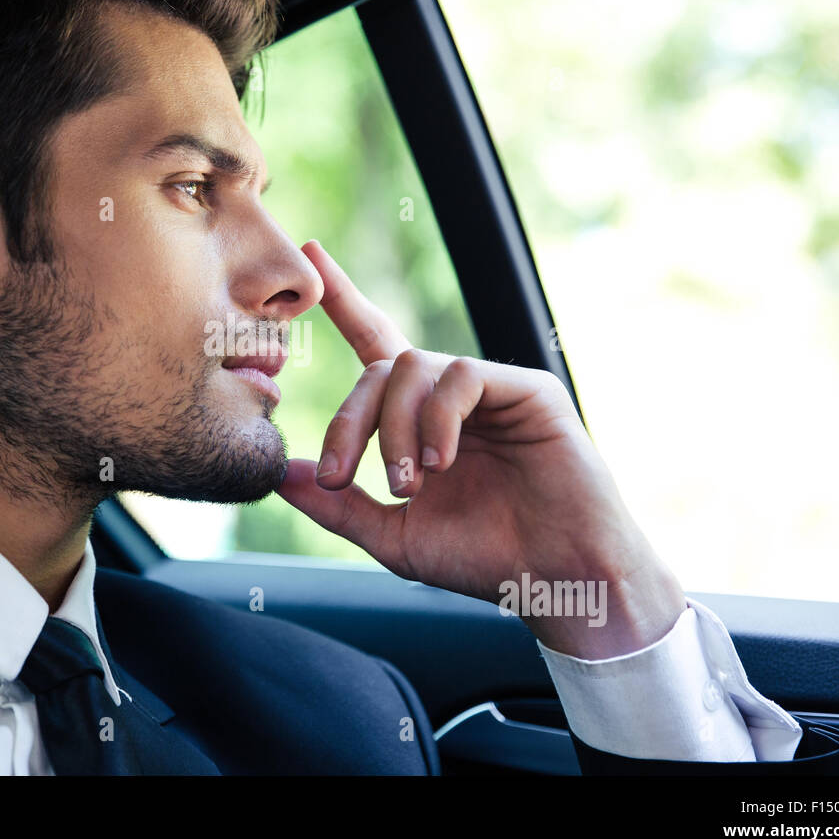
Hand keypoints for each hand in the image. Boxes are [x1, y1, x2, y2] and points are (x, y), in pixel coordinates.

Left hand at [277, 241, 685, 658]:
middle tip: (338, 475)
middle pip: (381, 368)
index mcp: (423, 421)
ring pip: (415, 367)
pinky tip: (441, 462)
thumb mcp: (394, 538)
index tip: (312, 257)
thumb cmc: (485, 560)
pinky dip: (438, 419)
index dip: (345, 301)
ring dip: (393, 428)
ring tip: (407, 484)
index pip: (377, 345)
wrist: (557, 581)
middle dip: (348, 419)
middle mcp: (455, 396)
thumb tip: (281, 473)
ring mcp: (493, 388)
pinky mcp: (529, 389)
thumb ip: (338, 506)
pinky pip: (462, 377)